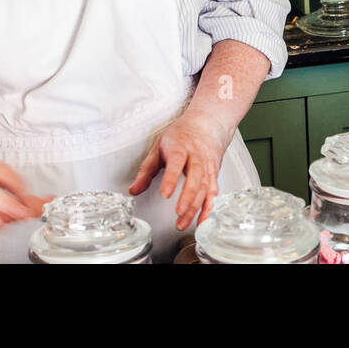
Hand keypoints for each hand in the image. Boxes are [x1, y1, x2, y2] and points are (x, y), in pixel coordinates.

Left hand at [130, 109, 233, 229]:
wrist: (206, 124)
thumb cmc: (181, 135)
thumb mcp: (159, 147)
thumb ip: (146, 170)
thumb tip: (134, 190)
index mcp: (180, 147)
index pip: (177, 163)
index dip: (172, 179)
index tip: (165, 193)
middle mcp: (196, 157)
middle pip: (195, 178)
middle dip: (187, 198)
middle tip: (178, 213)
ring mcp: (207, 167)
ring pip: (204, 189)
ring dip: (195, 208)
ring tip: (182, 223)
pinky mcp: (214, 175)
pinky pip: (213, 193)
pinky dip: (209, 209)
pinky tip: (202, 221)